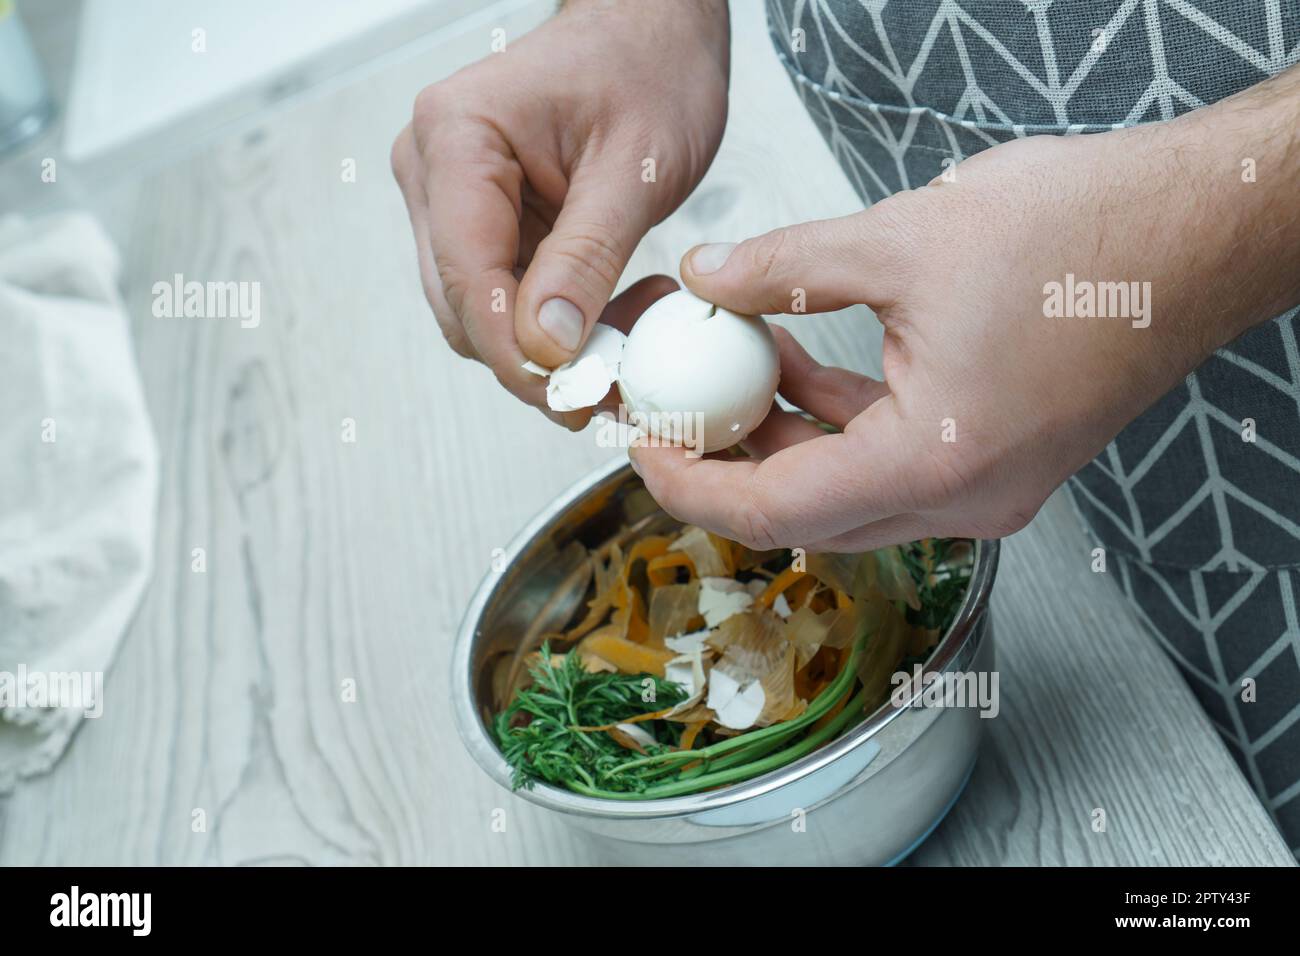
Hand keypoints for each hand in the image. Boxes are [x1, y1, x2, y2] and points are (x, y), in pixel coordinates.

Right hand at [391, 0, 728, 426]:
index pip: (469, 271)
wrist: (650, 33)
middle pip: (462, 304)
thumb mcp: (635, 167)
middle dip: (533, 359)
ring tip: (630, 339)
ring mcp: (449, 196)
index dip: (515, 349)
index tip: (570, 396)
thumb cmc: (647, 70)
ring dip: (548, 347)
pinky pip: (505, 295)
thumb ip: (587, 257)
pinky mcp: (479, 220)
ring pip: (479, 310)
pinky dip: (556, 323)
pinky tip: (615, 313)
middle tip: (612, 387)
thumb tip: (548, 346)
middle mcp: (434, 168)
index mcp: (458, 136)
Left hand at [629, 78, 1299, 551]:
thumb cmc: (1084, 238)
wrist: (1191, 235)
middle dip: (728, 470)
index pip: (778, 511)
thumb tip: (709, 278)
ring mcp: (986, 487)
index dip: (693, 487)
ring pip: (848, 494)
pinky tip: (797, 367)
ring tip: (729, 374)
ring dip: (782, 444)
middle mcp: (965, 499)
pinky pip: (891, 466)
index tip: (644, 448)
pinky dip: (837, 429)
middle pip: (808, 516)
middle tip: (671, 416)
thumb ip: (784, 270)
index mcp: (936, 462)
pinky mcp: (997, 461)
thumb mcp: (902, 241)